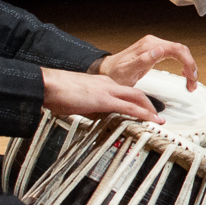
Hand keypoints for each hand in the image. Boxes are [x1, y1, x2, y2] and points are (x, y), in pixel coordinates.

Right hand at [41, 67, 161, 120]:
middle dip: (149, 105)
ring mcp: (107, 90)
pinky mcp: (104, 100)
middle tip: (157, 116)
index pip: (125, 91)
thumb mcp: (78, 100)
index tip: (143, 111)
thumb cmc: (57, 91)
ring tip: (158, 121)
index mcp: (101, 83)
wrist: (47, 84)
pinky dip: (142, 114)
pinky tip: (149, 120)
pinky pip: (129, 107)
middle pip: (136, 93)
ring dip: (149, 110)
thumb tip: (94, 116)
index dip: (137, 101)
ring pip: (137, 98)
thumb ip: (89, 107)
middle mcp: (107, 84)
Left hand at [92, 35, 198, 91]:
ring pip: (180, 52)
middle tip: (193, 83)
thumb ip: (144, 60)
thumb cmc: (115, 74)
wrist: (107, 71)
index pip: (176, 49)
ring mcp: (154, 45)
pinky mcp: (155, 50)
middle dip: (191, 66)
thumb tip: (160, 50)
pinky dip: (183, 64)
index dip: (188, 62)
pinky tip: (184, 73)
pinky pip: (175, 54)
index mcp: (148, 46)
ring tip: (190, 82)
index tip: (191, 77)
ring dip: (188, 66)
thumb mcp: (127, 71)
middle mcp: (153, 43)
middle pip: (181, 50)